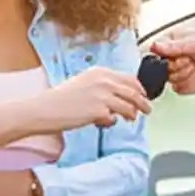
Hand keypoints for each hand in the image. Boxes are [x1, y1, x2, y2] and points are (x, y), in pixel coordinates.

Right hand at [37, 67, 151, 129]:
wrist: (46, 109)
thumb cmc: (62, 99)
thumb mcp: (84, 83)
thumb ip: (103, 86)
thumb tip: (119, 97)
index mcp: (100, 72)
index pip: (129, 78)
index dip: (139, 88)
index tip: (142, 95)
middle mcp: (104, 80)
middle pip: (133, 91)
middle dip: (143, 102)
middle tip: (148, 109)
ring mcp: (103, 95)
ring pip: (129, 105)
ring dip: (132, 113)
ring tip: (132, 119)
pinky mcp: (100, 111)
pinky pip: (115, 118)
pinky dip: (112, 122)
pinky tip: (105, 123)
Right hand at [150, 28, 194, 94]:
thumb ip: (173, 46)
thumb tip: (155, 46)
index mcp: (173, 41)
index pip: (156, 47)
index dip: (163, 51)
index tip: (176, 51)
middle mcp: (172, 56)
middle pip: (158, 63)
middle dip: (174, 62)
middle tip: (188, 59)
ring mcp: (176, 70)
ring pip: (166, 76)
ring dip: (180, 71)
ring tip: (193, 65)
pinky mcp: (181, 84)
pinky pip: (174, 86)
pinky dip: (183, 81)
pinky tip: (193, 75)